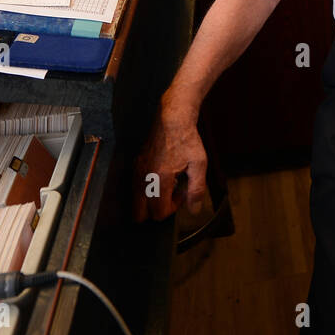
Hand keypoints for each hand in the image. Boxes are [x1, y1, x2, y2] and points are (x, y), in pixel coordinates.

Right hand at [133, 99, 206, 221]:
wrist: (172, 119)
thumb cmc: (186, 140)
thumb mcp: (198, 164)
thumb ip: (197, 190)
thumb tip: (194, 210)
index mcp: (159, 179)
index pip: (158, 213)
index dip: (173, 208)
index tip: (182, 193)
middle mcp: (143, 178)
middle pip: (139, 214)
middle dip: (156, 210)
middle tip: (171, 194)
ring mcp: (136, 172)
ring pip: (135, 202)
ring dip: (151, 200)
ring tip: (168, 184)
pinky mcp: (135, 166)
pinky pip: (135, 189)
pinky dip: (147, 190)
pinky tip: (161, 177)